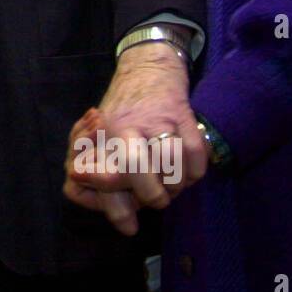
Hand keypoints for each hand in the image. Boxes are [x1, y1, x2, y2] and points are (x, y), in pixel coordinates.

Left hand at [63, 42, 206, 233]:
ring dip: (175, 187)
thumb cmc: (119, 110)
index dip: (116, 210)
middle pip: (143, 186)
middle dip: (153, 200)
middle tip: (153, 197)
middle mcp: (127, 129)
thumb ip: (96, 176)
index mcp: (102, 137)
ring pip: (173, 176)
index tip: (128, 225)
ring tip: (169, 180)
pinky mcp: (185, 118)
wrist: (147, 66)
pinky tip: (186, 167)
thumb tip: (121, 219)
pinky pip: (197, 161)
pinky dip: (195, 172)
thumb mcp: (95, 138)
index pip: (105, 182)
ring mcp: (158, 123)